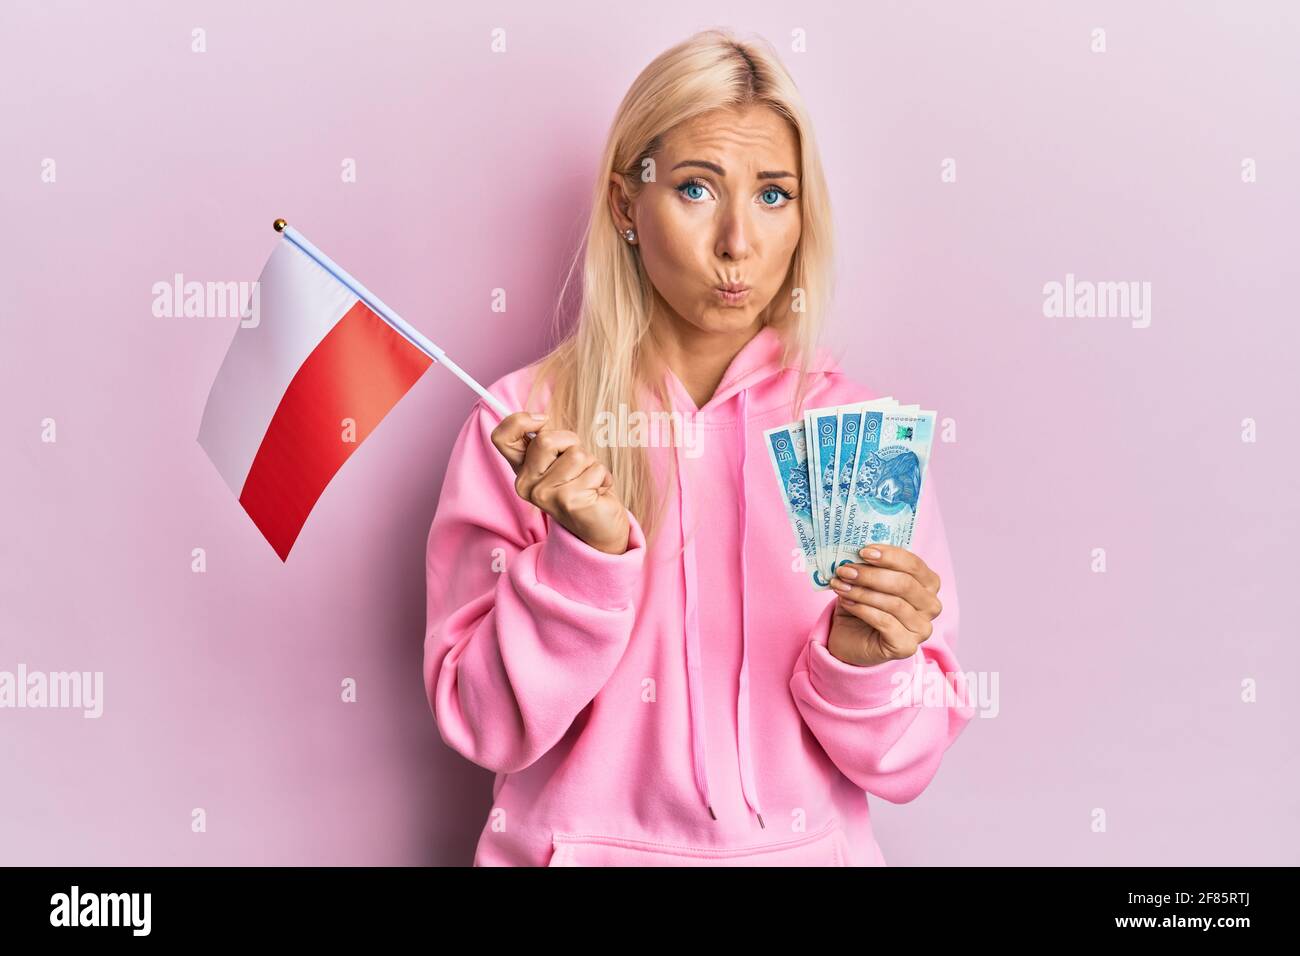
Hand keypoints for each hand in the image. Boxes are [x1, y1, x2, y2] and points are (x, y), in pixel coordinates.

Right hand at [489, 411, 630, 554]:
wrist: (599, 528)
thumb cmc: (582, 488)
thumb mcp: (560, 461)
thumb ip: (547, 441)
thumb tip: (540, 419)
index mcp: (521, 471)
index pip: (502, 437)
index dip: (519, 420)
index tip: (542, 421)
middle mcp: (526, 484)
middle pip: (546, 439)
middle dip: (571, 443)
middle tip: (577, 465)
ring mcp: (545, 494)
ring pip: (576, 454)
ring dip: (591, 464)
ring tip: (588, 482)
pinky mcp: (568, 500)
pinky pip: (595, 468)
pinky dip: (603, 477)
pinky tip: (596, 493)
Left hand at [827, 544, 942, 666]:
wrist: (851, 639)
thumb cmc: (864, 604)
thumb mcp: (868, 580)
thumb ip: (870, 565)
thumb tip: (857, 550)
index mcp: (928, 584)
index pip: (914, 565)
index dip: (889, 556)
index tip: (863, 551)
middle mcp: (931, 606)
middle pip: (905, 584)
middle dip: (871, 575)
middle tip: (845, 570)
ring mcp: (922, 629)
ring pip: (894, 604)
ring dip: (862, 592)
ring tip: (840, 585)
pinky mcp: (906, 646)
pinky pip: (885, 622)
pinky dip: (862, 609)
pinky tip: (847, 601)